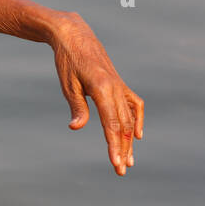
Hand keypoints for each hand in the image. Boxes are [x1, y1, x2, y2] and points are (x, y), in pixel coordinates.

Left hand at [50, 13, 143, 175]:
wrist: (74, 35)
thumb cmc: (67, 60)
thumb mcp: (68, 84)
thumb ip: (77, 107)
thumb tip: (76, 128)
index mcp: (102, 88)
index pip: (112, 124)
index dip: (114, 146)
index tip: (116, 164)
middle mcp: (115, 87)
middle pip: (123, 124)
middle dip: (123, 149)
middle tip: (122, 170)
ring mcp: (119, 85)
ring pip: (129, 117)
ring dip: (129, 140)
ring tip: (129, 160)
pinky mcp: (118, 83)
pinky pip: (133, 103)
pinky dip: (137, 119)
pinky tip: (137, 135)